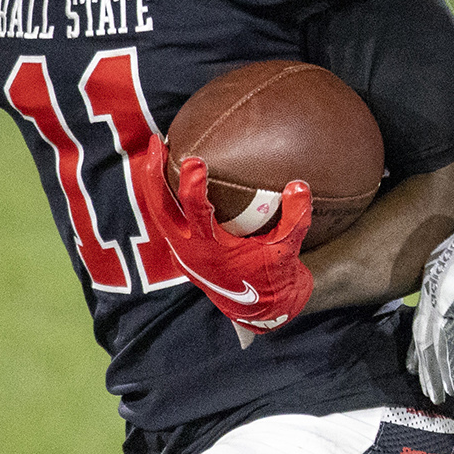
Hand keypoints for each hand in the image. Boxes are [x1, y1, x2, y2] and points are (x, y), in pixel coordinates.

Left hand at [139, 135, 314, 339]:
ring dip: (155, 183)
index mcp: (212, 249)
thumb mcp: (287, 250)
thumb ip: (295, 219)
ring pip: (158, 212)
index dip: (192, 187)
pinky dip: (164, 196)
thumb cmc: (273, 278)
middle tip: (158, 142)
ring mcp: (181, 252)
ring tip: (157, 150)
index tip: (194, 161)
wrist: (260, 310)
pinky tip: (168, 174)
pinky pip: (167, 219)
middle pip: (160, 208)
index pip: (196, 213)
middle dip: (154, 174)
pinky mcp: (181, 252)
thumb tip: (299, 185)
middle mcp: (189, 250)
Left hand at [408, 202, 453, 402]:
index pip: (430, 326)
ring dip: (432, 373)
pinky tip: (441, 383)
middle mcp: (434, 298)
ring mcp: (435, 302)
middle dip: (425, 366)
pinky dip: (439, 365)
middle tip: (424, 389)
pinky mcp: (440, 305)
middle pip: (424, 339)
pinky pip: (435, 342)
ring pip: (427, 345)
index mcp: (442, 291)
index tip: (418, 364)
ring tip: (434, 395)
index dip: (424, 347)